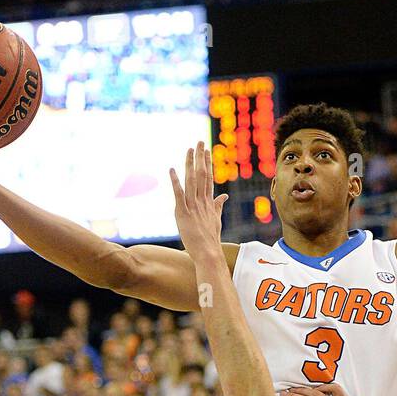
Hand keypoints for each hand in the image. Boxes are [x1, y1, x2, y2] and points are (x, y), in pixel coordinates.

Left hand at [169, 142, 226, 265]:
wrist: (208, 253)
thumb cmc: (211, 239)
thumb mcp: (216, 219)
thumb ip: (218, 205)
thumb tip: (224, 195)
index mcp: (209, 202)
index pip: (208, 178)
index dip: (207, 163)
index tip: (206, 150)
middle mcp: (202, 201)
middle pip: (202, 175)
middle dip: (200, 158)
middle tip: (199, 142)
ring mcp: (193, 207)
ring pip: (192, 181)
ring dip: (190, 164)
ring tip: (190, 150)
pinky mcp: (183, 214)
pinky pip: (179, 195)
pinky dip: (175, 182)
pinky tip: (172, 170)